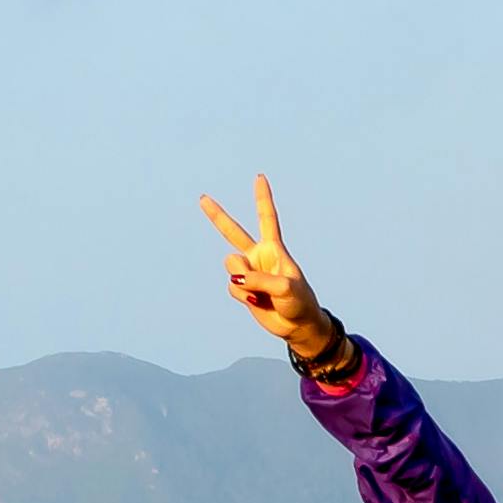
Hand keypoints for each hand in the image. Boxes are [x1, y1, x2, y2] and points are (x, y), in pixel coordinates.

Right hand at [200, 174, 344, 369]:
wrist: (297, 325)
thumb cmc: (299, 302)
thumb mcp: (285, 288)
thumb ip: (260, 280)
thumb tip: (236, 279)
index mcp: (274, 249)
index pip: (267, 218)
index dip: (262, 198)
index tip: (259, 178)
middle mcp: (258, 257)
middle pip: (233, 232)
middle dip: (217, 215)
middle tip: (202, 198)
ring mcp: (249, 273)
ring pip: (231, 267)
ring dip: (244, 280)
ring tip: (262, 292)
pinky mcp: (242, 290)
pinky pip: (233, 288)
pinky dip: (243, 295)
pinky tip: (257, 301)